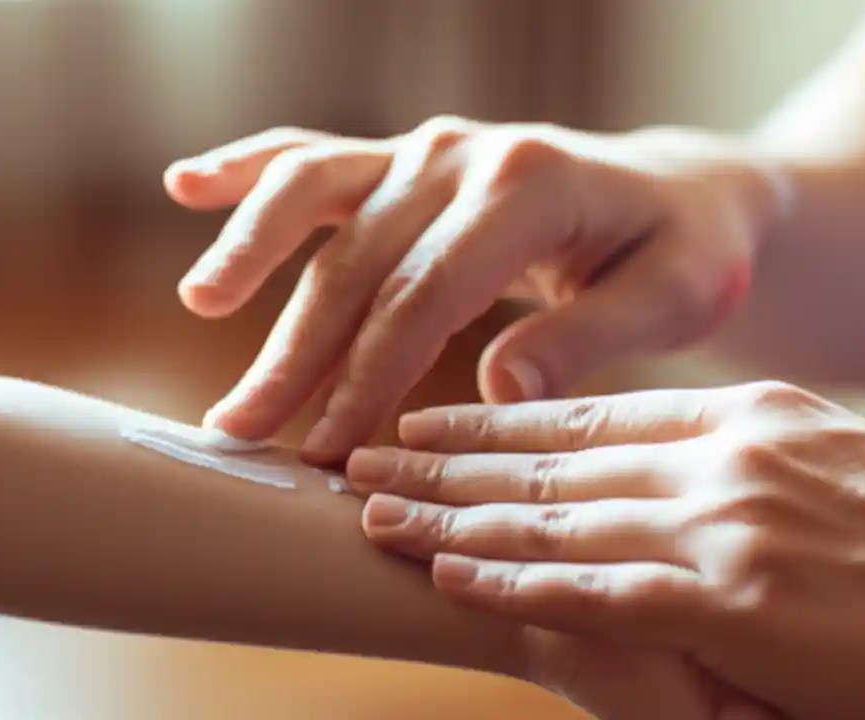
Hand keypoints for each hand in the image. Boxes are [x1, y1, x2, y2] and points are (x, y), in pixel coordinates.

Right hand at [164, 120, 786, 463]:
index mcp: (530, 187)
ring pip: (315, 191)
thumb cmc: (681, 254)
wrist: (677, 192)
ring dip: (249, 251)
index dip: (369, 376)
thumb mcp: (675, 296)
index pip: (426, 294)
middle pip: (357, 258)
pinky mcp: (399, 160)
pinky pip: (314, 156)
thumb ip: (591, 335)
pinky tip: (182, 185)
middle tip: (240, 432)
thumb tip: (498, 387)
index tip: (328, 452)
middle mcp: (462, 155)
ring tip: (197, 308)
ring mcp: (423, 150)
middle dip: (295, 349)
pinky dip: (247, 169)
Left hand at [347, 381, 864, 719]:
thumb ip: (717, 460)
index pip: (585, 413)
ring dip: (451, 517)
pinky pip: (596, 591)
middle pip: (548, 460)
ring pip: (553, 518)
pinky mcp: (734, 603)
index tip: (421, 416)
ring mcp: (726, 524)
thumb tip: (623, 471)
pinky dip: (514, 583)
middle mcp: (722, 454)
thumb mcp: (816, 467)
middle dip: (442, 462)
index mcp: (743, 414)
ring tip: (374, 512)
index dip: (490, 419)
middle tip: (359, 455)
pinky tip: (450, 573)